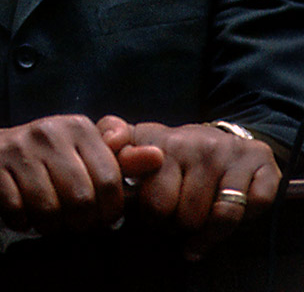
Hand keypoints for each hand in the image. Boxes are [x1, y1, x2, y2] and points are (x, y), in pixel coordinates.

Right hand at [0, 114, 124, 234]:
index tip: (100, 217)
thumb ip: (125, 158)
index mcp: (80, 127)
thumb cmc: (54, 155)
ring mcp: (20, 144)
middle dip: (80, 222)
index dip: (108, 210)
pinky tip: (23, 211)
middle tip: (74, 222)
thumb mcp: (90, 152)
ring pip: (49, 209)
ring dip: (50, 225)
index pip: (110, 182)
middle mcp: (50, 130)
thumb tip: (157, 157)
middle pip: (81, 199)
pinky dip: (22, 221)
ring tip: (49, 219)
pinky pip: (17, 210)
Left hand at [98, 117, 280, 259]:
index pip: (147, 195)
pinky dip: (235, 223)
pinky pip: (245, 212)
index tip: (151, 210)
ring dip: (203, 229)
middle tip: (177, 216)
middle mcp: (196, 143)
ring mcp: (228, 154)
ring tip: (197, 220)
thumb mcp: (144, 143)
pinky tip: (223, 216)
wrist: (229, 138)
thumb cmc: (178, 152)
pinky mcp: (259, 166)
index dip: (148, 212)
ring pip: (210, 218)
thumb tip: (109, 141)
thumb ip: (117, 140)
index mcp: (163, 141)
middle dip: (173, 224)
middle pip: (176, 214)